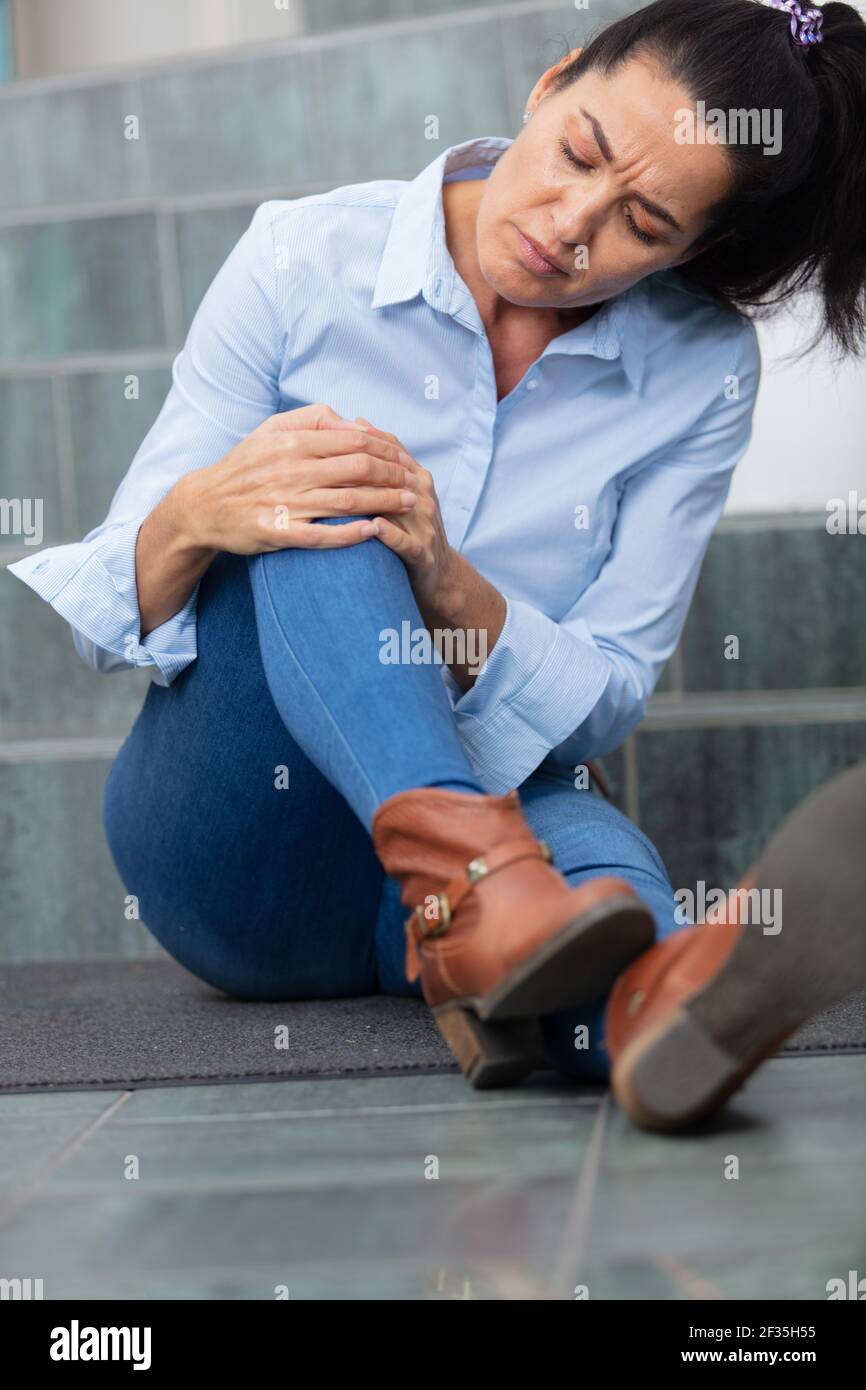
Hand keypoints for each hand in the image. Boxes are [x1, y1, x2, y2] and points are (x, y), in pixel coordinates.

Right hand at [172, 402, 418, 554]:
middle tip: (416, 482)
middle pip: (359, 469)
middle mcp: (291, 470)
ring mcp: (286, 502)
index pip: (355, 441)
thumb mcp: (271, 430)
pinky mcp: (280, 533)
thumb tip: (351, 422)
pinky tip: (375, 532)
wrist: (204, 505)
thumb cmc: (245, 466)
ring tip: (410, 504)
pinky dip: (352, 534)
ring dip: (385, 503)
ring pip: (348, 501)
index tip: (407, 458)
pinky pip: (323, 536)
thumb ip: (312, 420)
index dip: (388, 449)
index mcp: (293, 442)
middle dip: (394, 475)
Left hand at [351, 417, 459, 608]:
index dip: (365, 438)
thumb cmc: (409, 529)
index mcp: (417, 478)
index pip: (391, 449)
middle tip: (329, 453)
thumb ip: (381, 460)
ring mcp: (424, 525)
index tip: (335, 428)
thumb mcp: (398, 491)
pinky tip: (372, 526)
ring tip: (341, 486)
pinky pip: (405, 542)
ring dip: (374, 494)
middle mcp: (422, 497)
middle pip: (393, 472)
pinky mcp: (423, 554)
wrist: (439, 576)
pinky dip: (390, 534)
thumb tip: (358, 422)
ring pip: (398, 503)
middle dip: (362, 462)